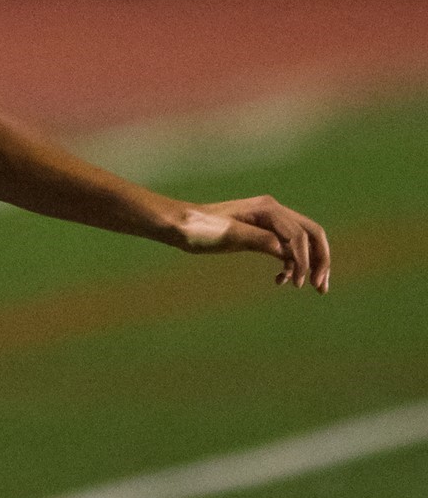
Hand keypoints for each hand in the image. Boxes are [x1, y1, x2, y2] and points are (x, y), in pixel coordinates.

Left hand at [176, 196, 330, 292]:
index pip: (299, 235)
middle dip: (320, 260)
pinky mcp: (260, 232)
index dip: (305, 260)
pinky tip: (280, 281)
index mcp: (268, 209)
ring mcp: (268, 221)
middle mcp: (272, 211)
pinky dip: (289, 263)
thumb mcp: (229, 236)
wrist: (177, 225)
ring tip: (308, 287)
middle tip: (321, 288)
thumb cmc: (198, 229)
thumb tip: (288, 251)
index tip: (298, 284)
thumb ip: (260, 240)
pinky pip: (285, 247)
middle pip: (311, 234)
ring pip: (301, 242)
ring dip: (309, 264)